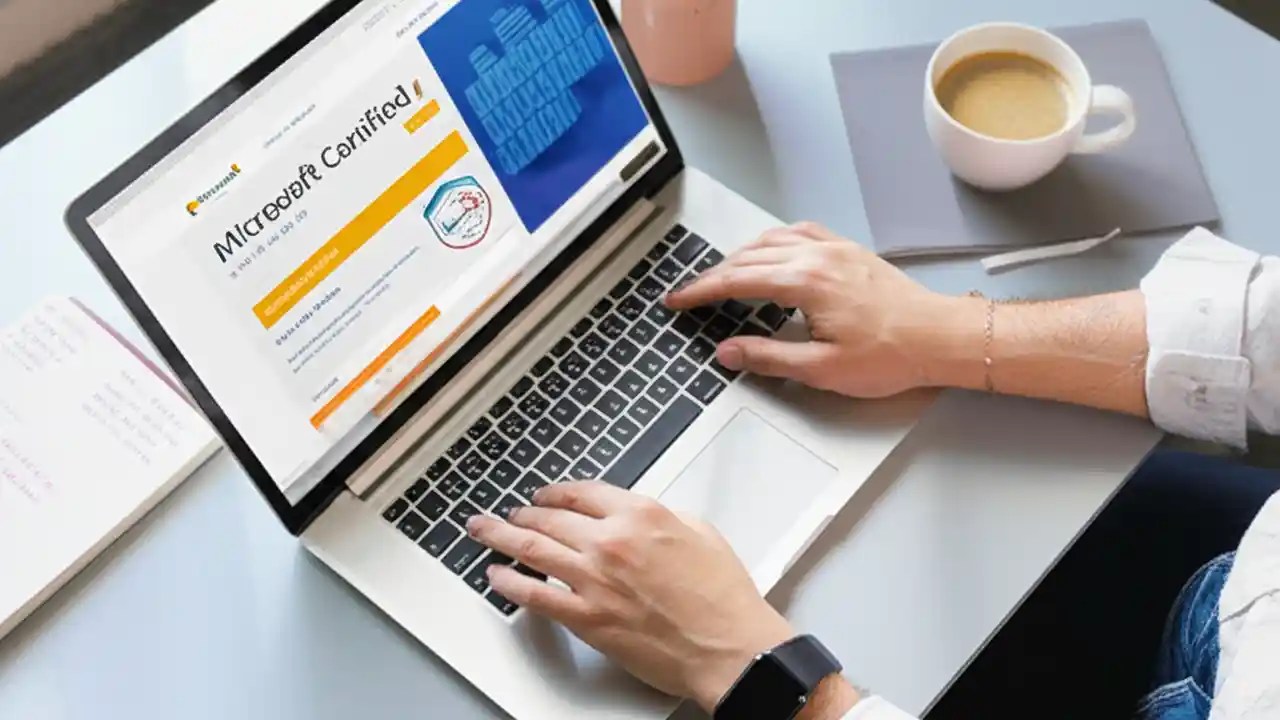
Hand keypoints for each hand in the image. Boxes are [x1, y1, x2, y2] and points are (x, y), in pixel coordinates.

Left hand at [465, 481, 795, 711]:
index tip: (544, 496)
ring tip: (483, 531)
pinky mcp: (587, 618)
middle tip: (506, 513)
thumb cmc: (722, 597)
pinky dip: (509, 583)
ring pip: (532, 549)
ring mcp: (594, 580)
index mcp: (641, 514)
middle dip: (522, 512)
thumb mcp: (699, 532)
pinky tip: (496, 576)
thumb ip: (660, 517)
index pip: (582, 493)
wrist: (727, 646)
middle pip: (550, 518)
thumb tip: (636, 517)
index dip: (555, 493)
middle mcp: (611, 541)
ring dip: (501, 537)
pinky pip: (535, 595)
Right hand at [665, 222, 982, 397]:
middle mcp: (817, 256)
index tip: (678, 300)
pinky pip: (800, 233)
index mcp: (806, 282)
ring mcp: (834, 249)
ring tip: (721, 276)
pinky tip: (770, 251)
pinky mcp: (849, 252)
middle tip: (689, 293)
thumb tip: (728, 351)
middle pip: (748, 258)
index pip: (737, 281)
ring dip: (739, 256)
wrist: (938, 337)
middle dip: (712, 275)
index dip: (701, 291)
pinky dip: (773, 241)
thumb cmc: (890, 354)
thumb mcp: (822, 370)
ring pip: (771, 241)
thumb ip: (768, 358)